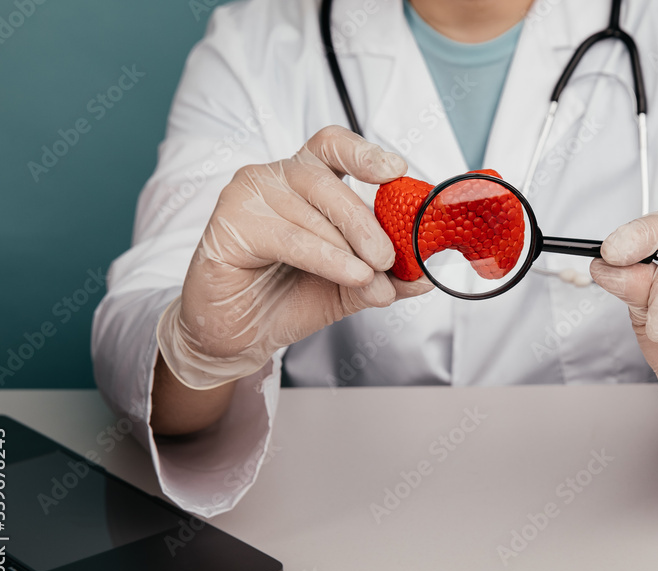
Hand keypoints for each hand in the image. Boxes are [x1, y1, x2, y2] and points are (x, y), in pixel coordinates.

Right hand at [156, 126, 431, 389]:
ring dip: (349, 248)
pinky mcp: (229, 224)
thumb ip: (387, 276)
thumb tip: (428, 275)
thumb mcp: (351, 287)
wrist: (240, 337)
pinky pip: (289, 237)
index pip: (332, 146)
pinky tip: (349, 275)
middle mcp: (275, 178)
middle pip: (328, 181)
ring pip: (311, 211)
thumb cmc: (288, 298)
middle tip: (392, 257)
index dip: (364, 153)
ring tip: (371, 279)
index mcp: (305, 180)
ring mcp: (248, 196)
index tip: (396, 171)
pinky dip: (326, 258)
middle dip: (366, 221)